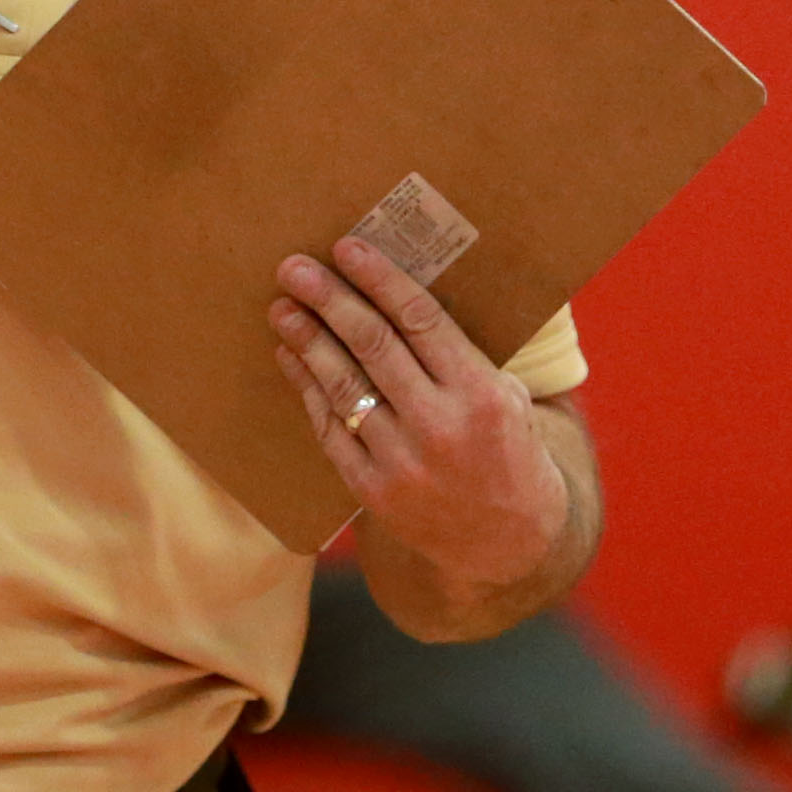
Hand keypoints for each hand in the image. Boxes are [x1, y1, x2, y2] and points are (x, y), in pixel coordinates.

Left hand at [272, 237, 569, 597]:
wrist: (507, 543)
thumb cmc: (508, 450)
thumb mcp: (509, 397)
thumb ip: (461, 354)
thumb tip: (401, 293)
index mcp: (481, 394)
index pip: (421, 321)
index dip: (379, 280)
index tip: (346, 248)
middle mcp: (440, 426)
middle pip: (373, 346)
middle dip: (330, 300)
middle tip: (294, 268)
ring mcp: (402, 462)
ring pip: (344, 386)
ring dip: (307, 341)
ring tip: (282, 307)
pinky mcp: (372, 490)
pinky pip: (330, 428)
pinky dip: (307, 388)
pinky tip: (291, 357)